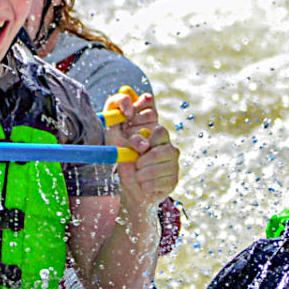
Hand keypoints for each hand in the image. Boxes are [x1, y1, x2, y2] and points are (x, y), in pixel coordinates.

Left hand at [106, 91, 178, 210]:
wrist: (127, 190)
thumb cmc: (121, 160)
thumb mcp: (113, 136)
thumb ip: (116, 112)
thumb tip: (127, 99)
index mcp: (154, 132)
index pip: (152, 114)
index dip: (141, 116)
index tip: (129, 125)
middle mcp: (167, 144)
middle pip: (160, 133)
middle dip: (142, 150)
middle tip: (134, 160)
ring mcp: (173, 161)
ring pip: (160, 158)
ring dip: (142, 170)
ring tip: (137, 174)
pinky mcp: (174, 178)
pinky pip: (162, 179)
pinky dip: (147, 185)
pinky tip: (144, 185)